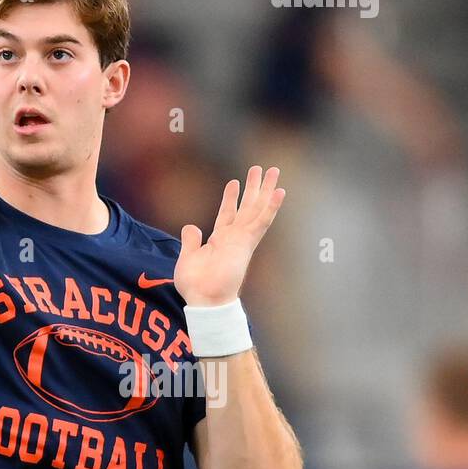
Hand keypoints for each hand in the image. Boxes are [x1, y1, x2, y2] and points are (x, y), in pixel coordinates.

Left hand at [174, 166, 284, 306]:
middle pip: (247, 206)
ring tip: (273, 170)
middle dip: (253, 188)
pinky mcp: (247, 242)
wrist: (204, 299)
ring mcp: (242, 238)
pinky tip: (279, 192)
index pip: (227, 214)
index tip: (234, 183)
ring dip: (265, 189)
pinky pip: (261, 221)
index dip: (230, 198)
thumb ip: (191, 241)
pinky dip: (271, 206)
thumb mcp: (188, 257)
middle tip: (260, 168)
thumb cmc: (196, 285)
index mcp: (220, 240)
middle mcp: (233, 237)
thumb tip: (190, 226)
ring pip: (257, 208)